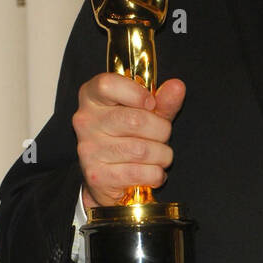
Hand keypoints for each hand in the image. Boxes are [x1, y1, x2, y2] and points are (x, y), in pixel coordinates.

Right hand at [73, 72, 185, 208]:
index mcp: (92, 97)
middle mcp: (85, 121)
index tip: (151, 104)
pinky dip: (155, 174)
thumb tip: (177, 86)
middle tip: (162, 136)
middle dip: (162, 131)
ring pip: (142, 150)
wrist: (107, 178)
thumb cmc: (128, 137)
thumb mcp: (147, 114)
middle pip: (136, 120)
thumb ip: (162, 101)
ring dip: (162, 155)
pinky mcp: (97, 176)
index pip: (107, 85)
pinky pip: (140, 173)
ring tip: (159, 156)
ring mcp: (88, 150)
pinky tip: (152, 172)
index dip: (137, 93)